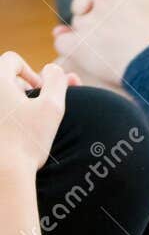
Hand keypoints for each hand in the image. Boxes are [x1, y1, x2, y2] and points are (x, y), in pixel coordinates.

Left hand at [0, 53, 71, 170]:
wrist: (4, 173)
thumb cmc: (28, 141)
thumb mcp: (52, 108)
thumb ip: (57, 82)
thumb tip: (54, 68)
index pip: (13, 60)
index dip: (31, 72)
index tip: (40, 93)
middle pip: (3, 78)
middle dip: (21, 89)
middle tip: (33, 108)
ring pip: (1, 97)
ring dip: (12, 103)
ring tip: (24, 122)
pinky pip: (0, 114)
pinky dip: (6, 118)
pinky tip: (15, 135)